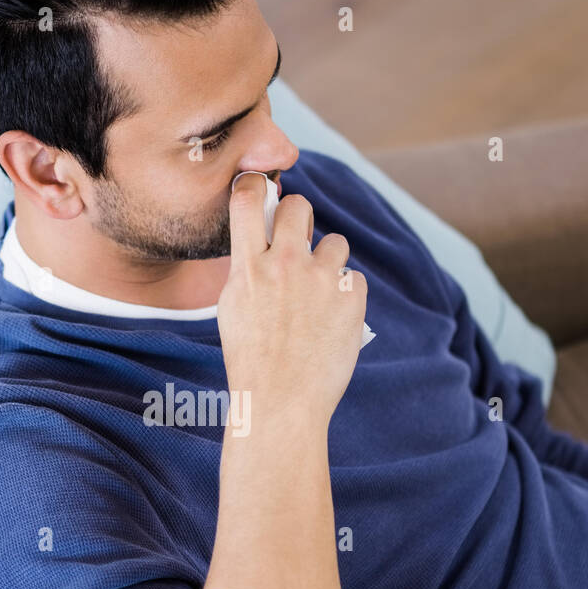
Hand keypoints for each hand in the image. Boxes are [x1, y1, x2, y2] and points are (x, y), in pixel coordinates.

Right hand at [218, 173, 367, 428]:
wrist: (281, 402)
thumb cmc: (251, 361)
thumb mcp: (233, 308)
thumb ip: (247, 268)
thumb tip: (260, 237)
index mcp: (249, 267)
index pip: (249, 198)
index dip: (256, 186)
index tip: (260, 190)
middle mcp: (286, 265)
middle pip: (300, 205)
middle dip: (300, 217)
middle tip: (298, 239)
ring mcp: (322, 281)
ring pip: (335, 242)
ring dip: (328, 262)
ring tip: (318, 296)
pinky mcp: (352, 298)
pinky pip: (354, 279)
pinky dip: (346, 296)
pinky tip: (332, 322)